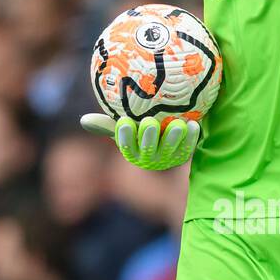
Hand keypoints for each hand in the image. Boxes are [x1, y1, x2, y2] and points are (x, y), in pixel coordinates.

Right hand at [80, 113, 200, 169]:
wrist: (165, 140)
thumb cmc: (139, 131)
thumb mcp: (125, 128)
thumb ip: (107, 124)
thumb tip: (84, 120)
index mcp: (132, 151)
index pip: (125, 145)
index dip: (125, 135)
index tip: (124, 121)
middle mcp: (148, 159)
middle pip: (148, 149)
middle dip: (148, 137)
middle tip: (149, 123)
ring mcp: (166, 159)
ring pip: (170, 150)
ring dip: (174, 138)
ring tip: (178, 125)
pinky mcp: (181, 156)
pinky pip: (187, 148)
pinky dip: (191, 137)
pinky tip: (194, 124)